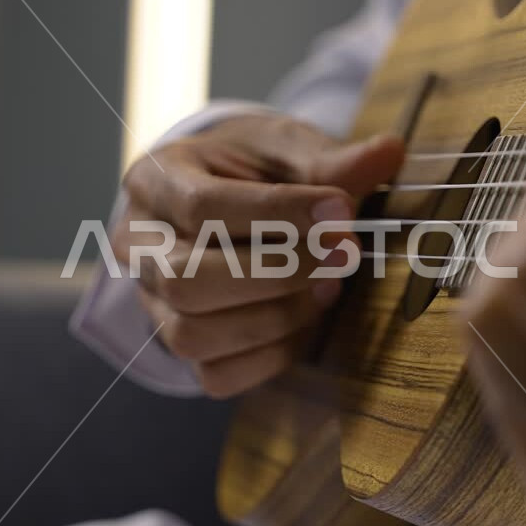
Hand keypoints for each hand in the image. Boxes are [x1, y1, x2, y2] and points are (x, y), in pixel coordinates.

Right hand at [116, 115, 402, 397]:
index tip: (342, 211)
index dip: (276, 213)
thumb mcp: (288, 150)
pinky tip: (306, 319)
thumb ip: (332, 161)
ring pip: (192, 334)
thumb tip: (389, 153)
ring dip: (274, 318)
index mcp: (155, 178)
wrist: (229, 197)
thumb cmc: (256, 169)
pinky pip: (215, 376)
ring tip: (328, 288)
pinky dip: (270, 355)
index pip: (202, 206)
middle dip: (276, 274)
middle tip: (343, 256)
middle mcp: (137, 243)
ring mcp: (150, 301)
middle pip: (186, 279)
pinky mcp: (175, 346)